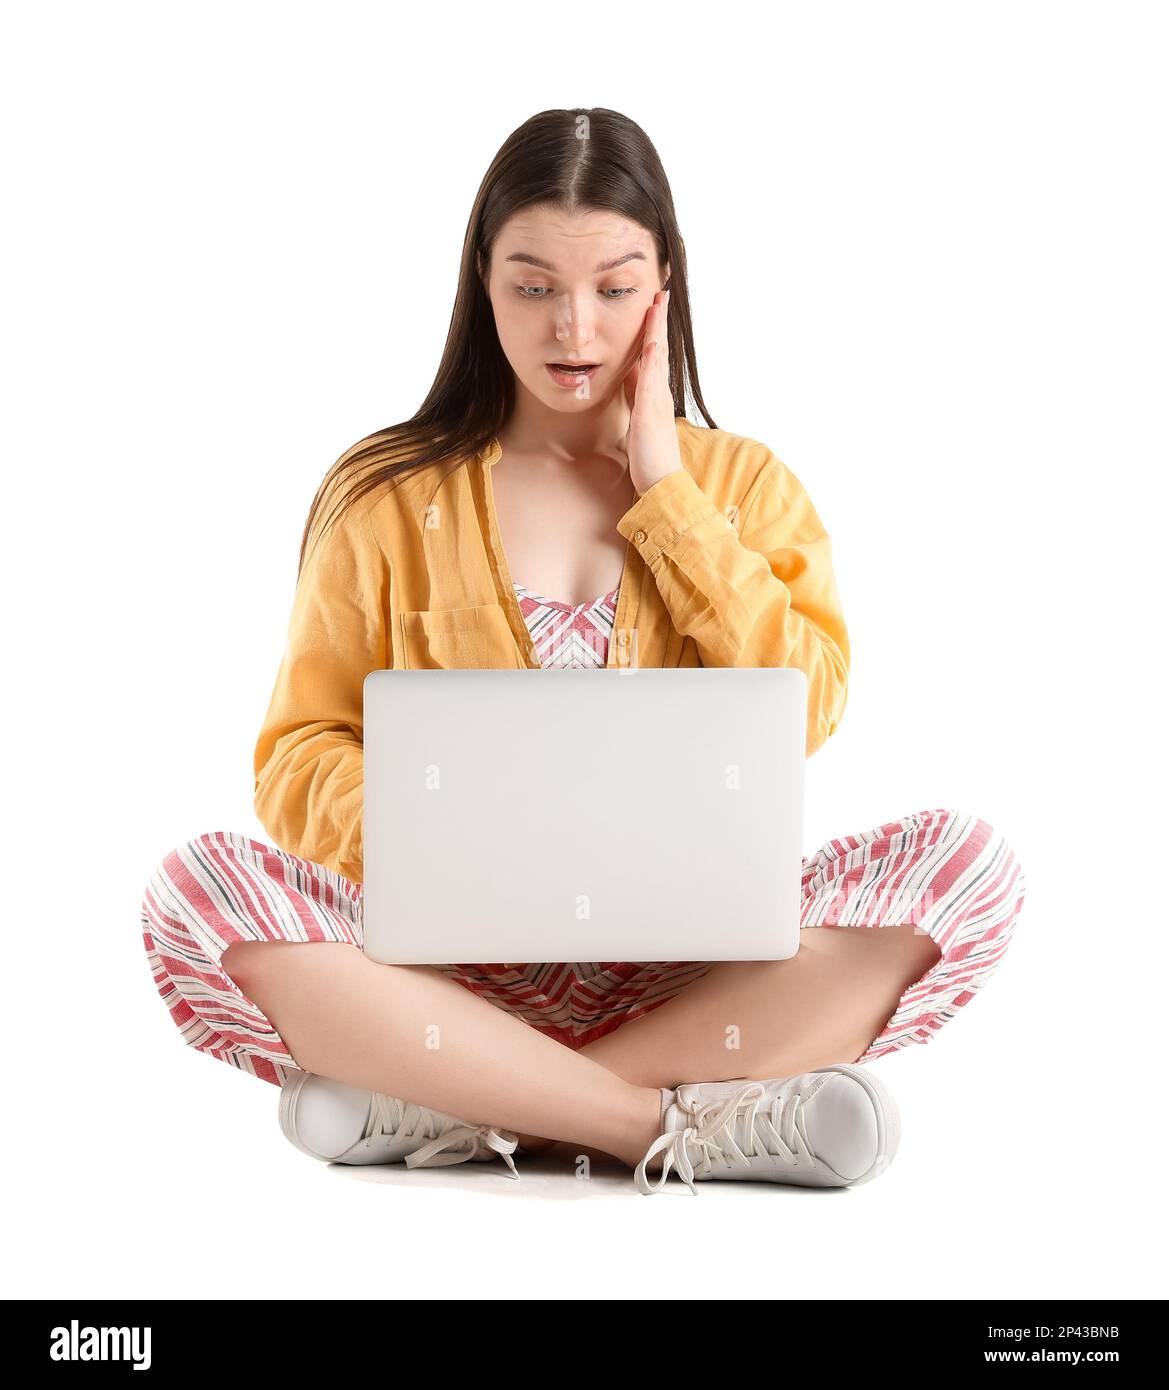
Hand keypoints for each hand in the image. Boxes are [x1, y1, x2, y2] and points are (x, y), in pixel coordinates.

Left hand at [620, 288, 683, 495]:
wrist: (661, 481)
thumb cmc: (649, 456)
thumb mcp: (637, 417)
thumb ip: (634, 395)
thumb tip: (628, 373)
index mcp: (653, 393)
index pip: (652, 354)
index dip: (651, 331)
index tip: (652, 308)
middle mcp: (659, 392)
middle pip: (659, 348)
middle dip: (658, 320)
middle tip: (661, 292)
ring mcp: (656, 400)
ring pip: (657, 357)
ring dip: (657, 330)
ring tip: (658, 304)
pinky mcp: (649, 412)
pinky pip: (651, 381)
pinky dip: (652, 360)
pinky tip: (651, 342)